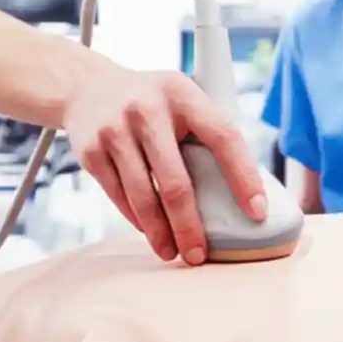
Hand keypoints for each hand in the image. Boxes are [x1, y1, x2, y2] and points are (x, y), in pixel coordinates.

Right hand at [62, 65, 266, 265]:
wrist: (86, 87)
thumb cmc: (151, 102)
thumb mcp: (181, 99)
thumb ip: (206, 131)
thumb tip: (243, 189)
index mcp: (182, 94)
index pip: (223, 137)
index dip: (243, 177)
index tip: (256, 211)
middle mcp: (147, 110)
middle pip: (176, 181)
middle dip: (190, 225)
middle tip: (199, 254)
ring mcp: (115, 130)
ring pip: (143, 196)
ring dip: (160, 232)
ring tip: (172, 252)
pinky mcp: (91, 151)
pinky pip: (119, 195)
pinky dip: (136, 219)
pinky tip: (149, 231)